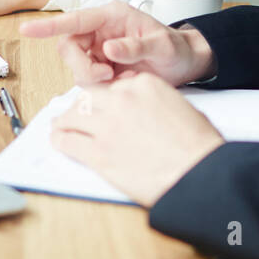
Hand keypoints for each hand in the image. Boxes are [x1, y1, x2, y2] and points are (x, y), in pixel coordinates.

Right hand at [19, 0, 215, 85]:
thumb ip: (135, 46)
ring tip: (123, 79)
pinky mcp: (101, 68)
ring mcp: (98, 50)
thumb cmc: (175, 48)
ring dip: (93, 79)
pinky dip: (101, 87)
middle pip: (69, 47)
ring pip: (76, 67)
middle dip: (81, 66)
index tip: (27, 29)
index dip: (49, 25)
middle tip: (107, 76)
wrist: (184, 64)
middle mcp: (100, 32)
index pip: (75, 20)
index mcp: (111, 16)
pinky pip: (87, 80)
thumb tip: (109, 49)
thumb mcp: (162, 45)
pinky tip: (123, 82)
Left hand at [51, 73, 224, 206]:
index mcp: (144, 85)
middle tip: (75, 115)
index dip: (104, 98)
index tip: (100, 106)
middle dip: (80, 107)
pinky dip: (60, 141)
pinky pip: (68, 142)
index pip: (112, 85)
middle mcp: (122, 100)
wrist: (199, 173)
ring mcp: (108, 126)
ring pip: (72, 117)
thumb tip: (140, 110)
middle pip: (88, 97)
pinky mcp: (99, 153)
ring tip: (61, 127)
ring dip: (64, 122)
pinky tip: (59, 142)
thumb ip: (154, 100)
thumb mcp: (180, 106)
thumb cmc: (198, 145)